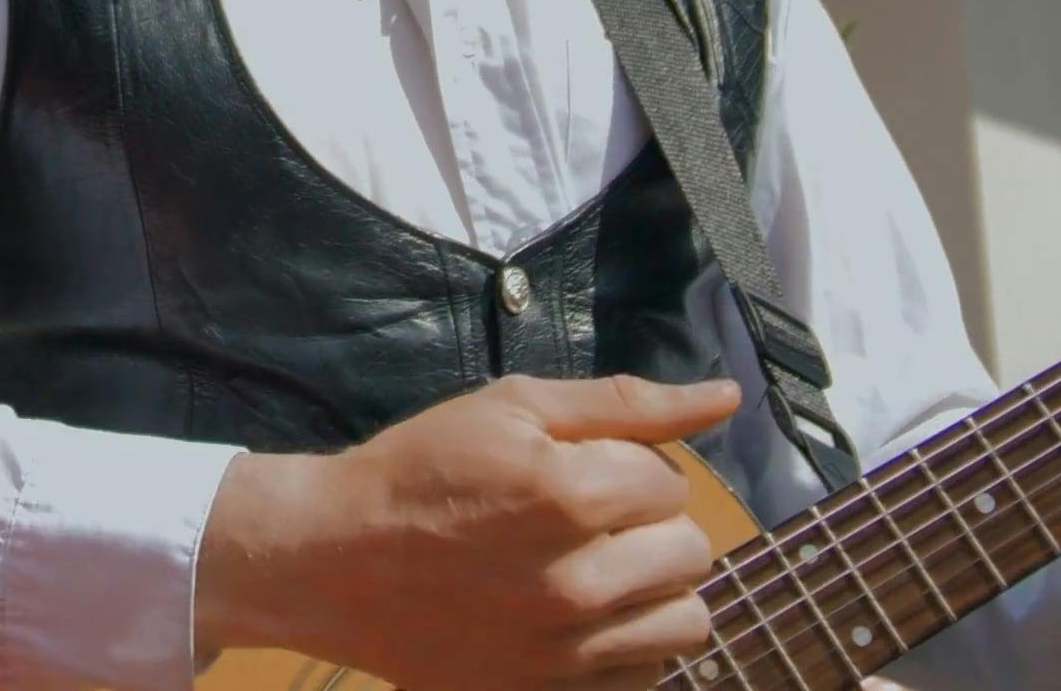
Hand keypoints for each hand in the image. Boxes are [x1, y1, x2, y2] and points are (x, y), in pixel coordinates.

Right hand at [196, 373, 742, 686]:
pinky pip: (646, 676)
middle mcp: (577, 584)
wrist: (334, 561)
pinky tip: (582, 619)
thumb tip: (726, 398)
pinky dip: (629, 646)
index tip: (580, 472)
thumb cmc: (422, 470)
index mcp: (569, 497)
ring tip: (599, 572)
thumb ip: (626, 403)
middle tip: (587, 520)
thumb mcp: (512, 407)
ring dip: (655, 592)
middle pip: (691, 553)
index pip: (671, 481)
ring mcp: (564, 652)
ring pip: (687, 624)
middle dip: (650, 526)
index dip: (632, 467)